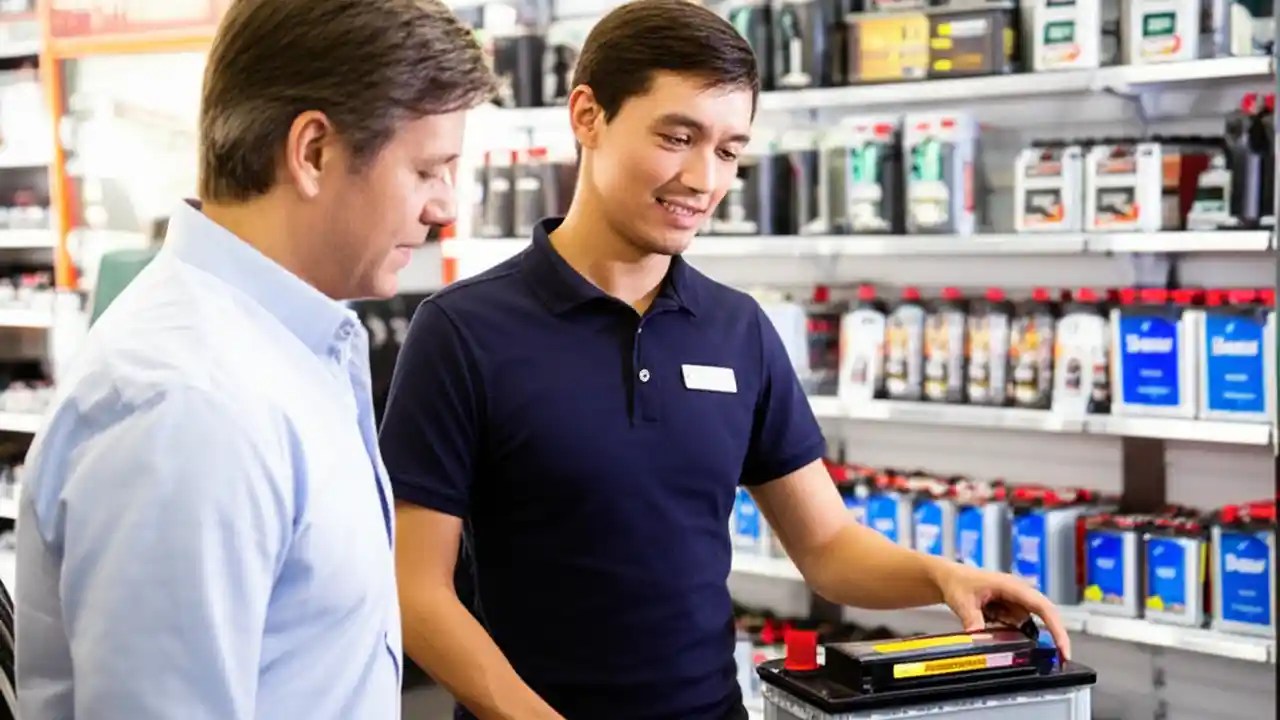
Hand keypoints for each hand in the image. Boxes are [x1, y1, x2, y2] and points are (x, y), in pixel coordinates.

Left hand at [931, 562, 1072, 660]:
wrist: (949, 578)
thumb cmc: (957, 582)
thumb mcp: (962, 602)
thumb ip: (972, 620)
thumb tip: (979, 637)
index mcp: (1011, 586)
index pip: (1042, 607)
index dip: (1056, 628)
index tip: (1063, 648)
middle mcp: (1019, 592)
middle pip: (1044, 616)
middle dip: (1049, 637)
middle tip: (1054, 658)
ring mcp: (1016, 601)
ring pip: (1027, 625)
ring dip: (1015, 633)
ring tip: (991, 622)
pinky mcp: (1011, 610)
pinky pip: (1016, 627)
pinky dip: (1008, 633)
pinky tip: (990, 622)